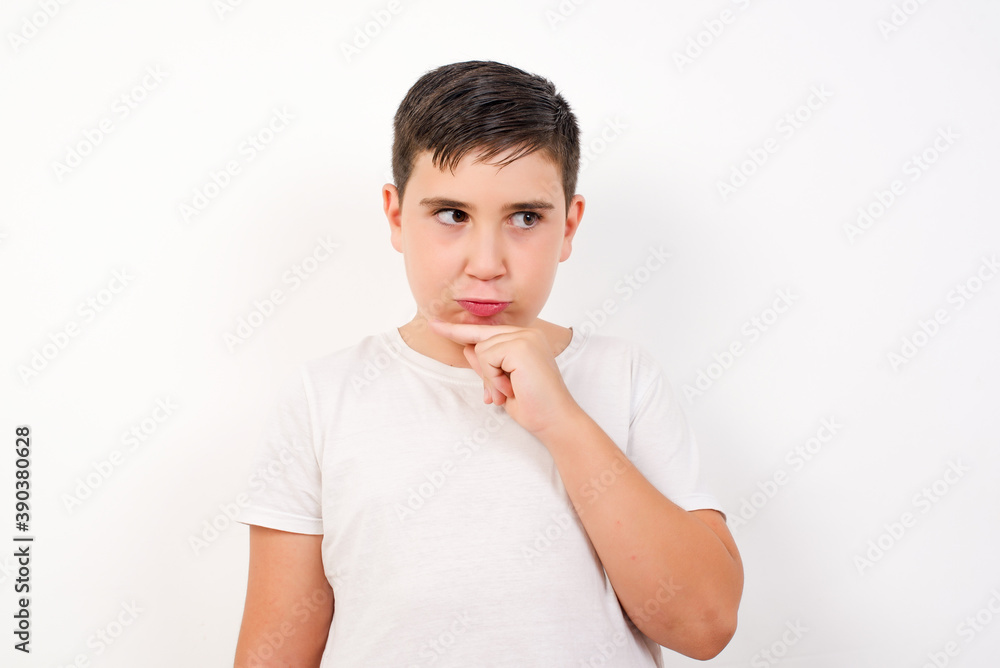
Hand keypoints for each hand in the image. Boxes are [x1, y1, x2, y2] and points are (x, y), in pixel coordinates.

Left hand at [427, 319, 579, 436]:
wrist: (554, 420)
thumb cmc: (533, 405)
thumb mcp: (501, 383)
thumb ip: (486, 364)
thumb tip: (466, 347)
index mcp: (526, 338)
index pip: (487, 332)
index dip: (458, 331)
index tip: (434, 325)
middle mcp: (528, 332)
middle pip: (480, 340)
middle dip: (485, 372)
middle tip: (506, 393)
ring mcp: (525, 336)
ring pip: (481, 349)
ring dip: (491, 377)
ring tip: (511, 391)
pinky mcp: (520, 345)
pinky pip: (487, 356)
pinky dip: (493, 377)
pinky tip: (512, 388)